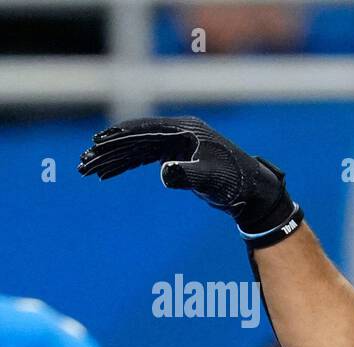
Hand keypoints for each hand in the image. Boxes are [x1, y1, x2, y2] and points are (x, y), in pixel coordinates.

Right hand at [78, 116, 296, 236]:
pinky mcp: (179, 157)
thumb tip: (164, 171)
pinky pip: (145, 158)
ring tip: (89, 169)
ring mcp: (178, 144)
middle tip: (83, 162)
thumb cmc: (235, 184)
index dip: (118, 137)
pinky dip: (127, 165)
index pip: (144, 131)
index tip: (95, 144)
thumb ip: (186, 175)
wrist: (254, 193)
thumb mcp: (209, 180)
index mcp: (186, 130)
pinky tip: (109, 173)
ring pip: (137, 149)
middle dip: (108, 151)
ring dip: (113, 159)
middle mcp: (180, 132)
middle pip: (136, 139)